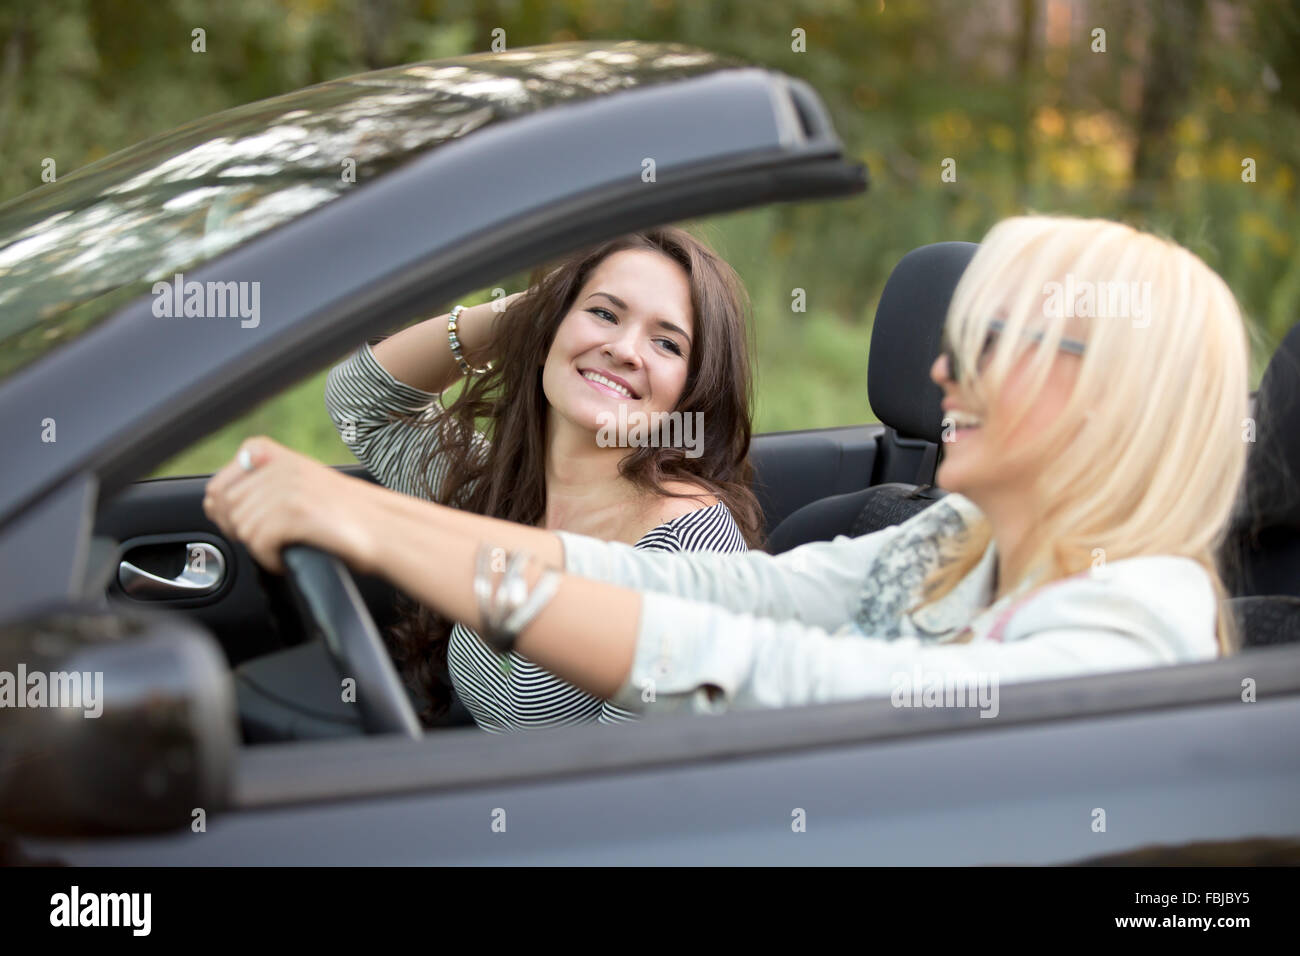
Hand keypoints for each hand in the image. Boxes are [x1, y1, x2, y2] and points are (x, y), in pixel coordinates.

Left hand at [203, 436, 374, 574]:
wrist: (385, 527)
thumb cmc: (343, 512)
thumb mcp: (297, 482)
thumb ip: (259, 483)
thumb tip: (213, 502)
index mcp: (272, 454)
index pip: (218, 485)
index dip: (225, 514)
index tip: (245, 526)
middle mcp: (278, 465)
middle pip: (228, 511)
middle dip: (244, 533)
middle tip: (270, 541)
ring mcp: (287, 487)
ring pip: (243, 529)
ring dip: (261, 547)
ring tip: (286, 547)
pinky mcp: (296, 512)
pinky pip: (259, 545)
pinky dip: (270, 560)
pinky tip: (287, 558)